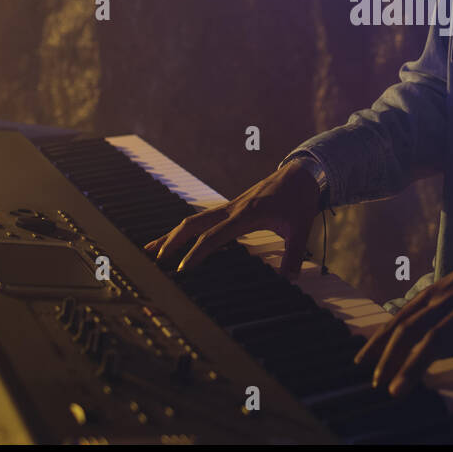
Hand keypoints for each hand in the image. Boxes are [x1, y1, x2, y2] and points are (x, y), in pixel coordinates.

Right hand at [143, 161, 321, 274]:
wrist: (300, 174)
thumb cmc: (299, 200)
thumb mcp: (300, 227)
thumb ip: (294, 253)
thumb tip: (290, 277)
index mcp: (245, 214)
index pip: (213, 236)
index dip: (196, 253)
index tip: (182, 269)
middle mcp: (232, 209)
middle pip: (192, 224)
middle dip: (171, 241)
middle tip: (152, 259)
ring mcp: (230, 206)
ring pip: (193, 220)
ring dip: (173, 234)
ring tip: (152, 249)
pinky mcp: (232, 207)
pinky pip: (203, 218)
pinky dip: (187, 229)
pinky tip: (178, 239)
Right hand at [354, 258, 452, 403]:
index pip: (432, 342)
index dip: (412, 366)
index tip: (396, 390)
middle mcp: (444, 302)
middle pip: (410, 329)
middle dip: (391, 358)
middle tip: (378, 384)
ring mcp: (432, 294)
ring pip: (400, 318)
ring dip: (380, 343)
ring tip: (362, 367)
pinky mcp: (426, 291)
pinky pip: (401, 311)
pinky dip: (384, 329)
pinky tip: (371, 346)